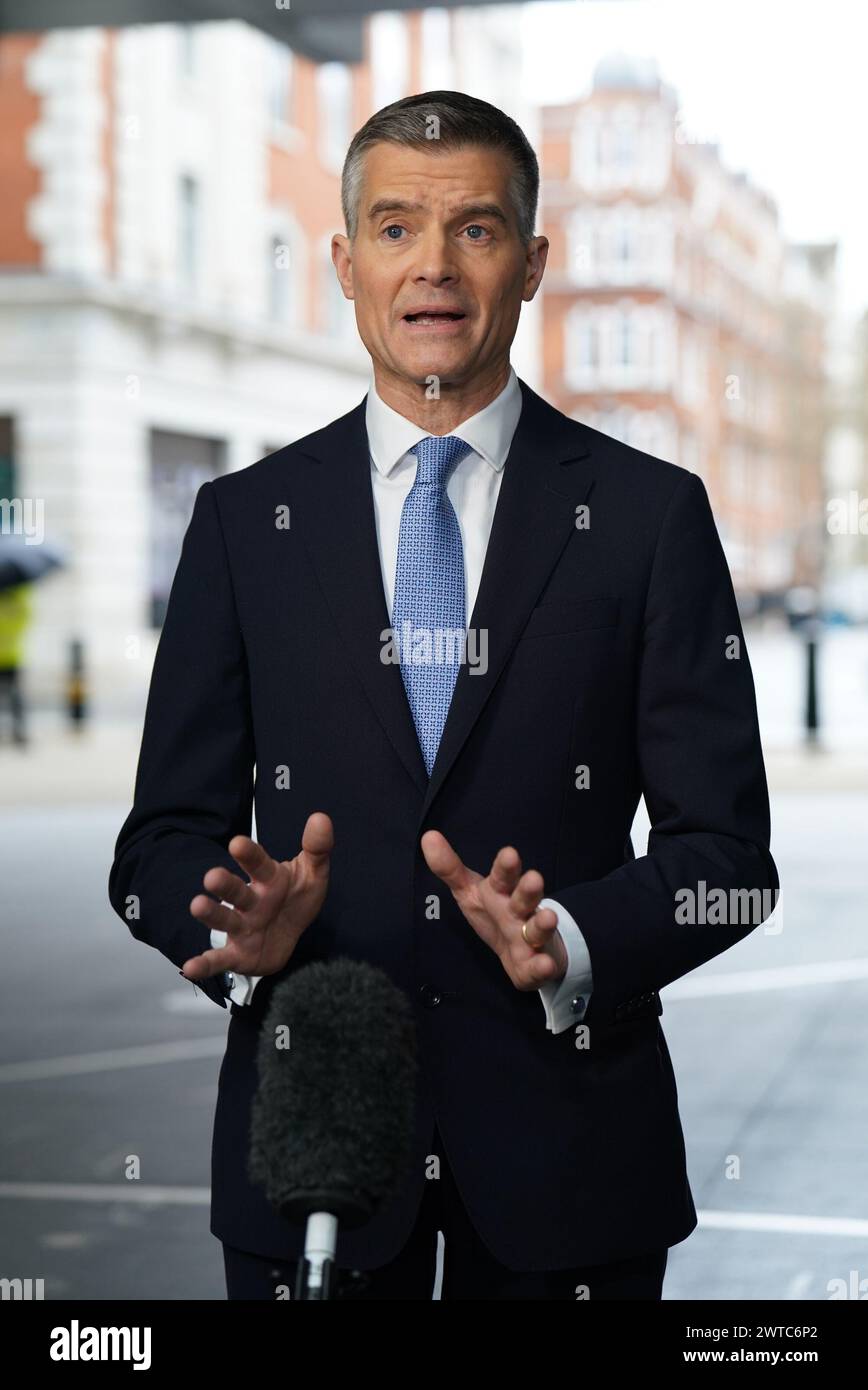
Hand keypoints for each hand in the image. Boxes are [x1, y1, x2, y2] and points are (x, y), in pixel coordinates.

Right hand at [181, 812, 332, 983]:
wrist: (290, 937)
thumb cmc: (295, 899)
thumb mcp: (313, 874)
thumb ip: (317, 848)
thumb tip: (321, 817)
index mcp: (267, 879)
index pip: (258, 863)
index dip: (248, 854)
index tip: (237, 843)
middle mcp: (250, 902)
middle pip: (236, 891)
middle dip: (225, 884)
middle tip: (212, 877)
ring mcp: (242, 927)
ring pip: (225, 920)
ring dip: (211, 914)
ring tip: (197, 906)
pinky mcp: (238, 953)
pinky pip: (220, 959)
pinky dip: (205, 964)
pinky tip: (190, 967)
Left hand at [420, 831, 566, 989]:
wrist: (528, 950)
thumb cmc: (496, 915)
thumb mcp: (469, 892)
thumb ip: (450, 868)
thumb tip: (428, 836)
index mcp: (502, 892)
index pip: (503, 877)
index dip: (506, 867)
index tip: (509, 853)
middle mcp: (519, 911)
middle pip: (524, 898)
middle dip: (528, 890)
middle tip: (534, 878)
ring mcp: (530, 937)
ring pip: (538, 928)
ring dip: (543, 923)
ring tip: (548, 917)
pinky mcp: (534, 965)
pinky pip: (539, 967)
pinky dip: (542, 966)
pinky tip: (545, 965)